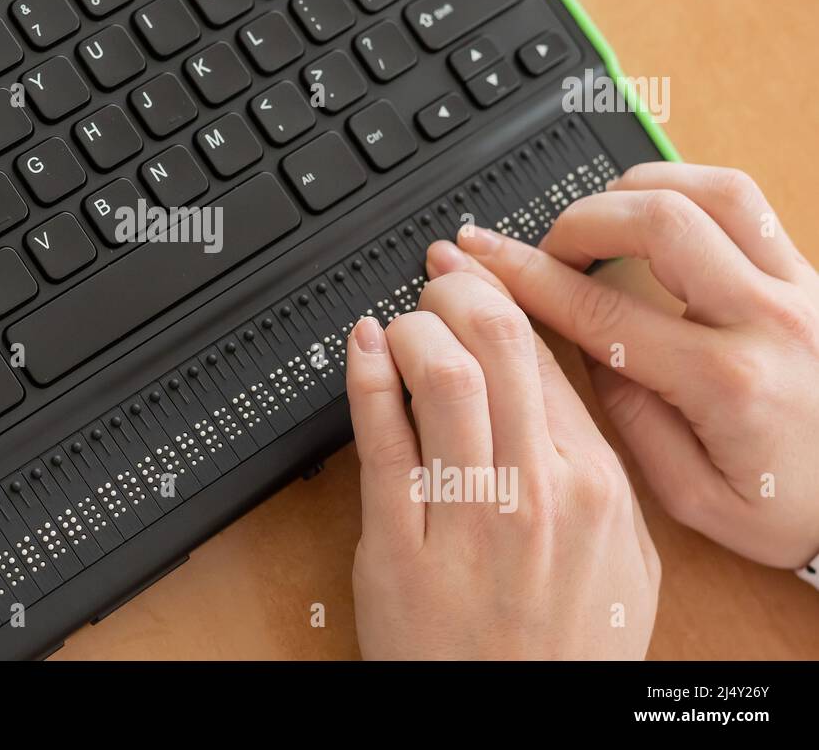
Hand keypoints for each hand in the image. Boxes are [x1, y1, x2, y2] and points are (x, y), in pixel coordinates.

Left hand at [346, 271, 658, 659]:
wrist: (509, 721)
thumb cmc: (557, 648)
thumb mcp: (620, 561)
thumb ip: (597, 472)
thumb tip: (552, 389)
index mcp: (594, 486)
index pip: (545, 357)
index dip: (504, 300)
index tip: (478, 277)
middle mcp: (536, 494)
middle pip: (500, 346)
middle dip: (460, 293)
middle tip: (436, 284)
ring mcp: (466, 518)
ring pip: (445, 377)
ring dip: (416, 327)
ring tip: (404, 322)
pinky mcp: (399, 543)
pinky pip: (381, 438)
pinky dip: (368, 376)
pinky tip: (363, 348)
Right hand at [452, 162, 818, 569]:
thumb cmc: (793, 507)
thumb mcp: (694, 498)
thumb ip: (632, 422)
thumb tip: (588, 350)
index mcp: (729, 382)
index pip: (602, 309)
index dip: (527, 277)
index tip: (481, 258)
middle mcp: (769, 319)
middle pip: (658, 221)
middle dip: (579, 221)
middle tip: (546, 247)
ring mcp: (798, 286)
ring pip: (708, 190)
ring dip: (636, 190)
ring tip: (599, 221)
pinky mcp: (809, 274)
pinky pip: (744, 200)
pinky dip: (686, 187)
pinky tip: (655, 212)